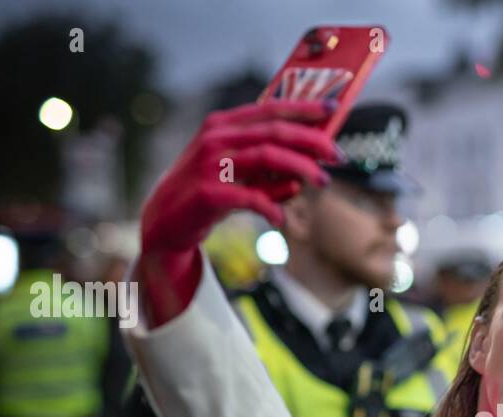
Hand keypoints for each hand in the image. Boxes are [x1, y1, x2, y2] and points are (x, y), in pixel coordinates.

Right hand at [138, 99, 341, 326]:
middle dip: (313, 141)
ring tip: (322, 182)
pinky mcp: (209, 193)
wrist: (163, 221)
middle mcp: (216, 139)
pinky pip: (252, 197)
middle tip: (338, 155)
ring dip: (301, 169)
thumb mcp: (236, 174)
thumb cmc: (206, 192)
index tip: (332, 110)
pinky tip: (280, 218)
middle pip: (275, 132)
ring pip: (268, 157)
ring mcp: (211, 164)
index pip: (269, 109)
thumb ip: (266, 171)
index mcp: (223, 125)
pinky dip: (272, 207)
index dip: (303, 108)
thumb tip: (302, 177)